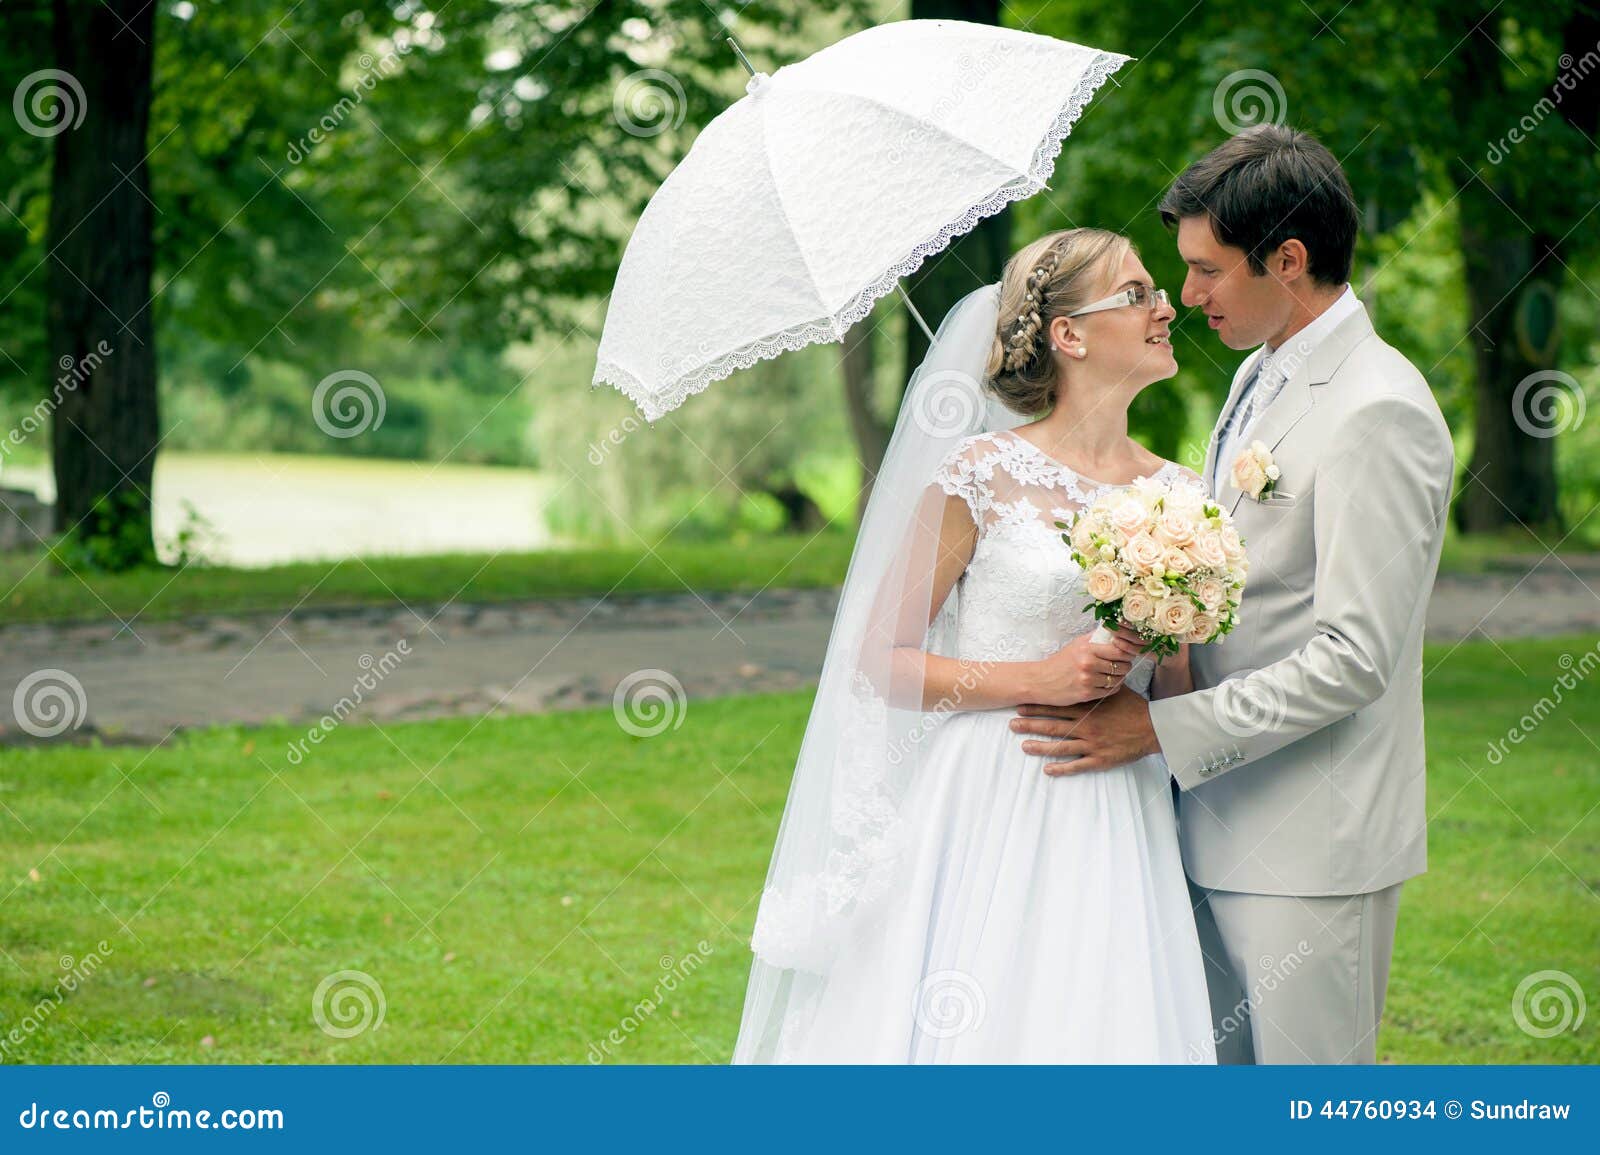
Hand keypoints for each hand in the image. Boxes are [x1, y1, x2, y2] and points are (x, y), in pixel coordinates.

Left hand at [1009, 687, 1160, 774]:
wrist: (1154, 728)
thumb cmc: (1135, 708)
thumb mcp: (1115, 690)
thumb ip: (1098, 682)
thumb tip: (1089, 665)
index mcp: (1088, 708)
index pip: (1057, 706)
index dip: (1038, 706)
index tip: (1020, 705)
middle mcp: (1087, 726)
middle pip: (1053, 726)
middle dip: (1031, 725)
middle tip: (1012, 724)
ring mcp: (1092, 744)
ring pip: (1061, 746)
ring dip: (1040, 747)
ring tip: (1023, 746)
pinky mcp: (1100, 759)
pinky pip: (1077, 765)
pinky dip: (1062, 768)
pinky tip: (1047, 770)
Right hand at [1027, 627, 1144, 706]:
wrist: (1041, 681)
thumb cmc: (1059, 662)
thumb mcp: (1076, 645)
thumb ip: (1095, 638)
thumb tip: (1113, 630)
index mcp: (1087, 649)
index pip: (1119, 650)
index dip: (1126, 653)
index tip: (1125, 654)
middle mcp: (1088, 664)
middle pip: (1122, 666)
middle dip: (1124, 666)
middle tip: (1121, 666)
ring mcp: (1088, 680)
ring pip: (1117, 680)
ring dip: (1119, 678)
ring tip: (1113, 675)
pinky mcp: (1087, 694)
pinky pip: (1110, 691)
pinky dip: (1111, 688)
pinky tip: (1106, 684)